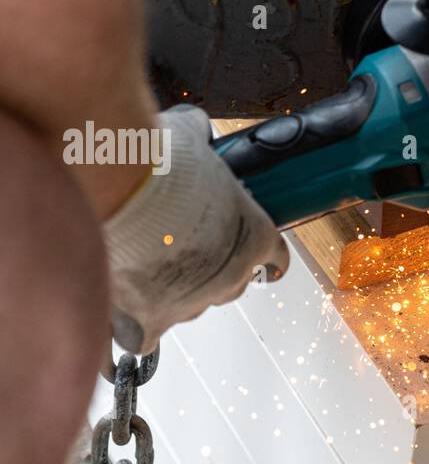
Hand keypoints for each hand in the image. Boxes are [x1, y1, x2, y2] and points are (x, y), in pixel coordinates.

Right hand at [103, 107, 288, 353]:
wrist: (118, 189)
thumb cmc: (161, 163)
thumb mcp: (191, 138)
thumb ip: (200, 140)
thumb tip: (196, 127)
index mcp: (254, 238)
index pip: (276, 258)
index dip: (266, 257)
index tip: (263, 260)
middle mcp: (231, 278)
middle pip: (232, 284)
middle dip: (211, 268)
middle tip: (182, 243)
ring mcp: (191, 304)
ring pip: (188, 306)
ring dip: (171, 290)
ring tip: (141, 263)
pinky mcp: (150, 323)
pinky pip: (144, 336)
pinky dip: (133, 328)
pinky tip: (122, 319)